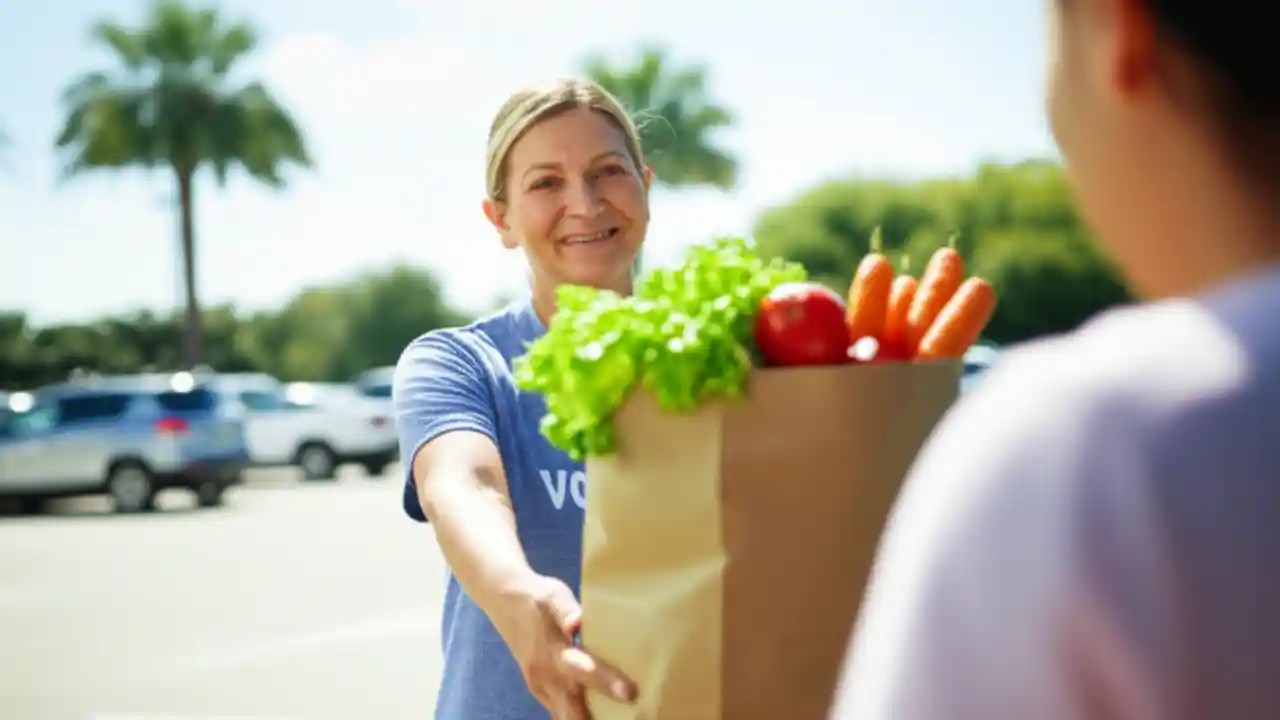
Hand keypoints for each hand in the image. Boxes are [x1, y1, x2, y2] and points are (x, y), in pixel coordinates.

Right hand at [498, 575, 637, 718]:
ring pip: (565, 716)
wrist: (504, 601)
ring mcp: (540, 687)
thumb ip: (566, 609)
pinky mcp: (539, 690)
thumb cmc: (536, 598)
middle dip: (598, 717)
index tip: (629, 691)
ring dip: (588, 718)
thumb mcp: (552, 595)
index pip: (581, 669)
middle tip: (627, 715)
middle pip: (572, 712)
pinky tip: (598, 712)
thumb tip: (577, 622)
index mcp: (553, 651)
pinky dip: (578, 715)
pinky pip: (559, 712)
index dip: (606, 682)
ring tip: (619, 715)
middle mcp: (546, 676)